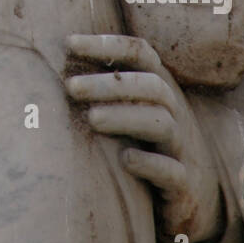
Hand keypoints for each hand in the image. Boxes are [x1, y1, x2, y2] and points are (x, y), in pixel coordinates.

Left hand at [64, 33, 222, 242]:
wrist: (193, 199)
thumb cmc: (148, 145)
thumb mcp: (132, 110)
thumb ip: (104, 87)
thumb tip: (50, 59)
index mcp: (160, 88)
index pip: (140, 53)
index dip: (107, 44)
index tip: (68, 42)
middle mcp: (175, 112)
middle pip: (151, 86)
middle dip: (110, 84)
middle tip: (70, 87)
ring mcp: (182, 148)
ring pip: (162, 124)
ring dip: (125, 117)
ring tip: (91, 119)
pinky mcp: (183, 186)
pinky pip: (173, 172)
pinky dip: (150, 164)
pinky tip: (124, 160)